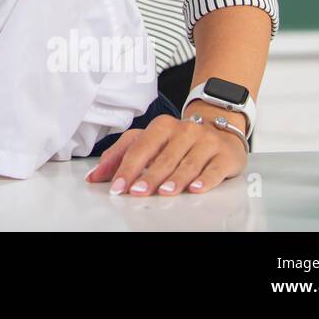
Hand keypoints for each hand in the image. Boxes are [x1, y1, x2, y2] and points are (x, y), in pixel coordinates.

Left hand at [84, 110, 248, 195]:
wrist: (220, 129)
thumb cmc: (178, 140)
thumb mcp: (149, 141)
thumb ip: (121, 155)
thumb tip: (94, 175)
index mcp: (161, 126)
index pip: (140, 148)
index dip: (127, 168)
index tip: (117, 186)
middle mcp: (184, 130)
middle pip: (163, 157)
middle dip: (149, 176)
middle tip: (137, 191)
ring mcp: (205, 141)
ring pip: (187, 163)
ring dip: (174, 179)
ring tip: (163, 192)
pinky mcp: (224, 155)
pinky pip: (213, 169)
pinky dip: (204, 180)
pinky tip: (195, 189)